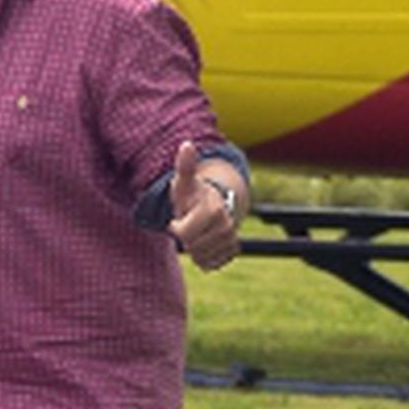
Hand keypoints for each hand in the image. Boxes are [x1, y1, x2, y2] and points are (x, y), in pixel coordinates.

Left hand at [167, 141, 242, 271]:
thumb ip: (185, 166)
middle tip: (189, 225)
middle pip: (192, 248)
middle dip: (186, 238)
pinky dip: (204, 257)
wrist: (217, 204)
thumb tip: (186, 144)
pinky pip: (211, 265)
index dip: (176, 228)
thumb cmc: (195, 194)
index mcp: (214, 209)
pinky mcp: (233, 251)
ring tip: (197, 232)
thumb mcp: (185, 182)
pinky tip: (204, 243)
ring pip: (201, 258)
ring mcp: (232, 239)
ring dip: (194, 248)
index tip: (178, 218)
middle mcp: (227, 225)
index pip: (183, 234)